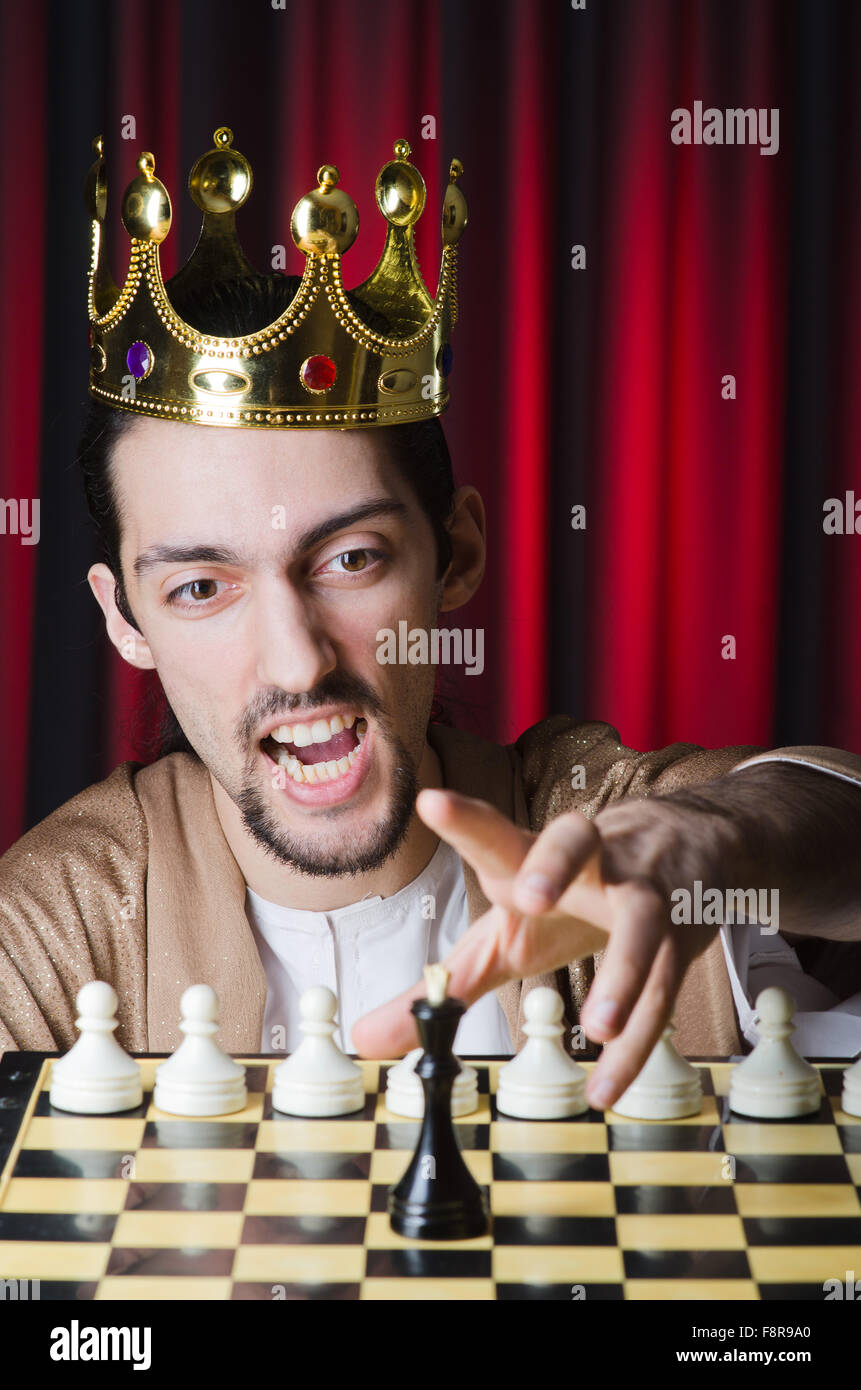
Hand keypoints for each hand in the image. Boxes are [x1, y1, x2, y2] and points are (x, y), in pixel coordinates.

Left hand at [350, 788, 724, 1107]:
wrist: (693, 850)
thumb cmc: (577, 897)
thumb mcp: (510, 934)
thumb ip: (446, 984)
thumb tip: (362, 1039)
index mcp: (534, 856)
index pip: (496, 835)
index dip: (465, 822)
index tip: (431, 803)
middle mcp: (591, 861)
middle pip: (575, 843)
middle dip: (553, 863)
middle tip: (529, 897)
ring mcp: (644, 890)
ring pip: (639, 921)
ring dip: (622, 971)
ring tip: (598, 1027)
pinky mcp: (683, 931)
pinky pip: (665, 986)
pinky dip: (640, 1040)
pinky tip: (608, 1082)